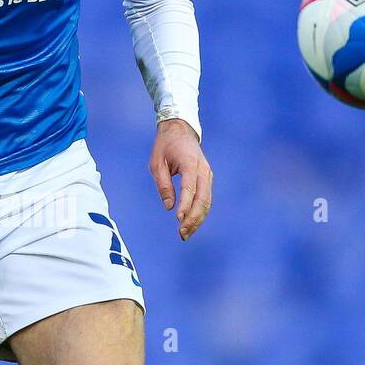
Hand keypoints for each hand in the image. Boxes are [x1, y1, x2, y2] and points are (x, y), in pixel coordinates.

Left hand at [149, 118, 212, 240]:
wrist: (180, 130)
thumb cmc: (165, 146)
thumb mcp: (157, 163)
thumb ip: (163, 184)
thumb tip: (169, 206)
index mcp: (190, 163)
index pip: (190, 188)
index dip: (185, 205)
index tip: (178, 219)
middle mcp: (203, 170)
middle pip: (203, 199)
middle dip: (193, 218)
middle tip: (182, 234)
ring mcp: (207, 175)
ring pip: (207, 202)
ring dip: (198, 219)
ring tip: (186, 234)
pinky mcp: (207, 179)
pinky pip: (206, 199)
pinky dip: (200, 213)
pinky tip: (191, 224)